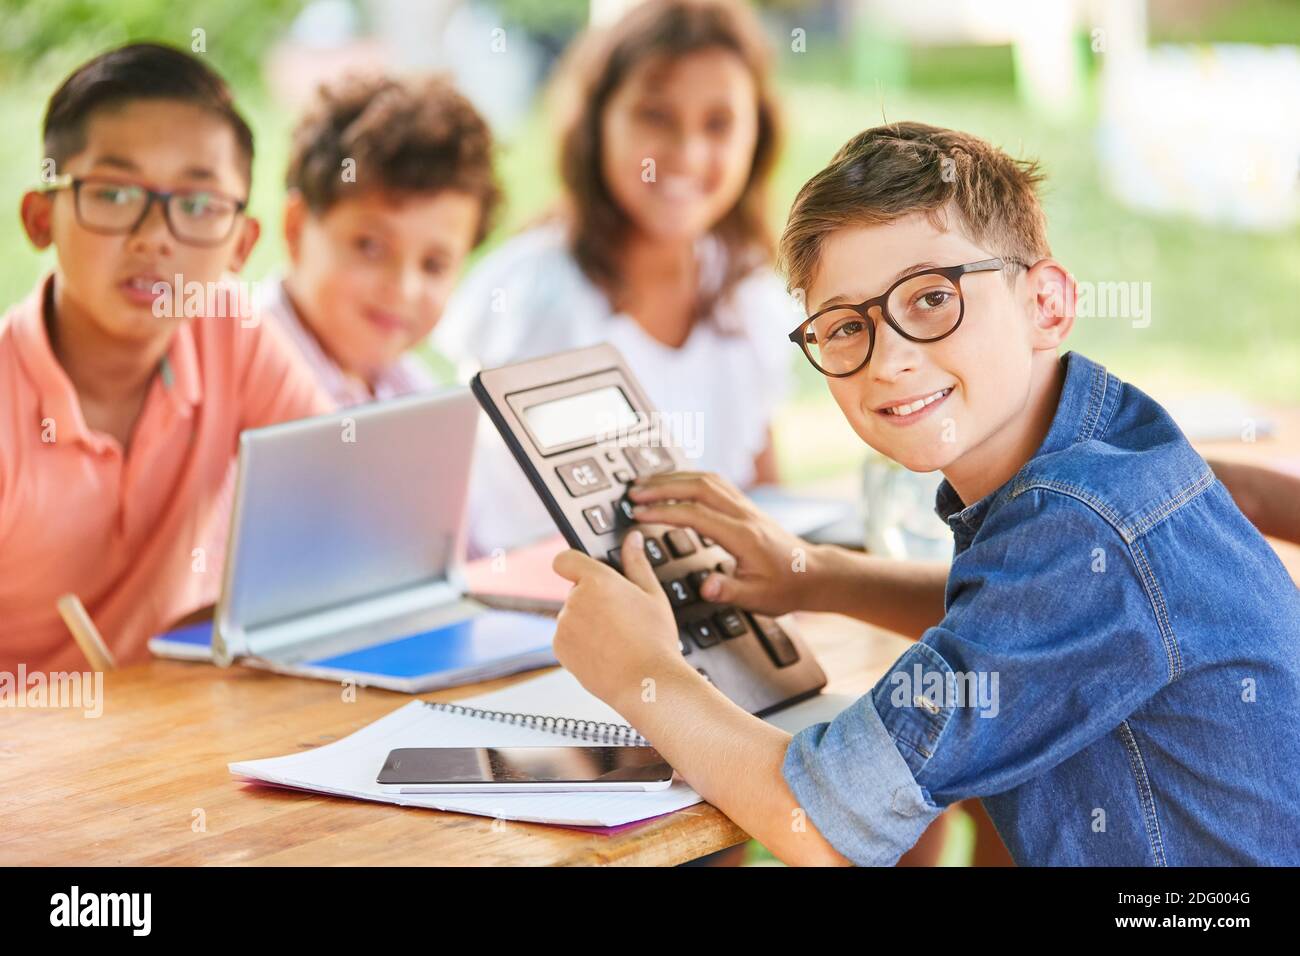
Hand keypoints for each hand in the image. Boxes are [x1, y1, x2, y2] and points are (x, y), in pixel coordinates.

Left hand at [551, 529, 694, 708]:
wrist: (646, 683)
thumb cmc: (654, 640)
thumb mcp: (653, 595)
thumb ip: (637, 563)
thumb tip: (632, 538)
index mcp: (597, 580)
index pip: (565, 559)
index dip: (574, 565)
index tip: (585, 574)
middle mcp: (575, 600)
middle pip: (576, 591)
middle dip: (593, 600)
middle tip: (621, 618)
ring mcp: (564, 625)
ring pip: (573, 616)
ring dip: (587, 623)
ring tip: (616, 640)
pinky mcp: (559, 648)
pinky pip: (567, 638)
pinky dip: (580, 643)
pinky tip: (605, 653)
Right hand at [628, 471, 817, 616]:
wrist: (813, 574)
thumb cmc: (786, 587)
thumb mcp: (758, 598)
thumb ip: (729, 591)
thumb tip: (705, 587)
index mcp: (743, 536)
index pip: (696, 514)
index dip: (664, 511)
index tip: (638, 513)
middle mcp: (743, 514)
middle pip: (698, 487)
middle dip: (662, 486)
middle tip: (633, 491)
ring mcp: (745, 507)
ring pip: (706, 479)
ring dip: (674, 477)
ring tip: (646, 483)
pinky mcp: (745, 506)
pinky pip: (715, 482)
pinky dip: (690, 478)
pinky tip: (674, 483)